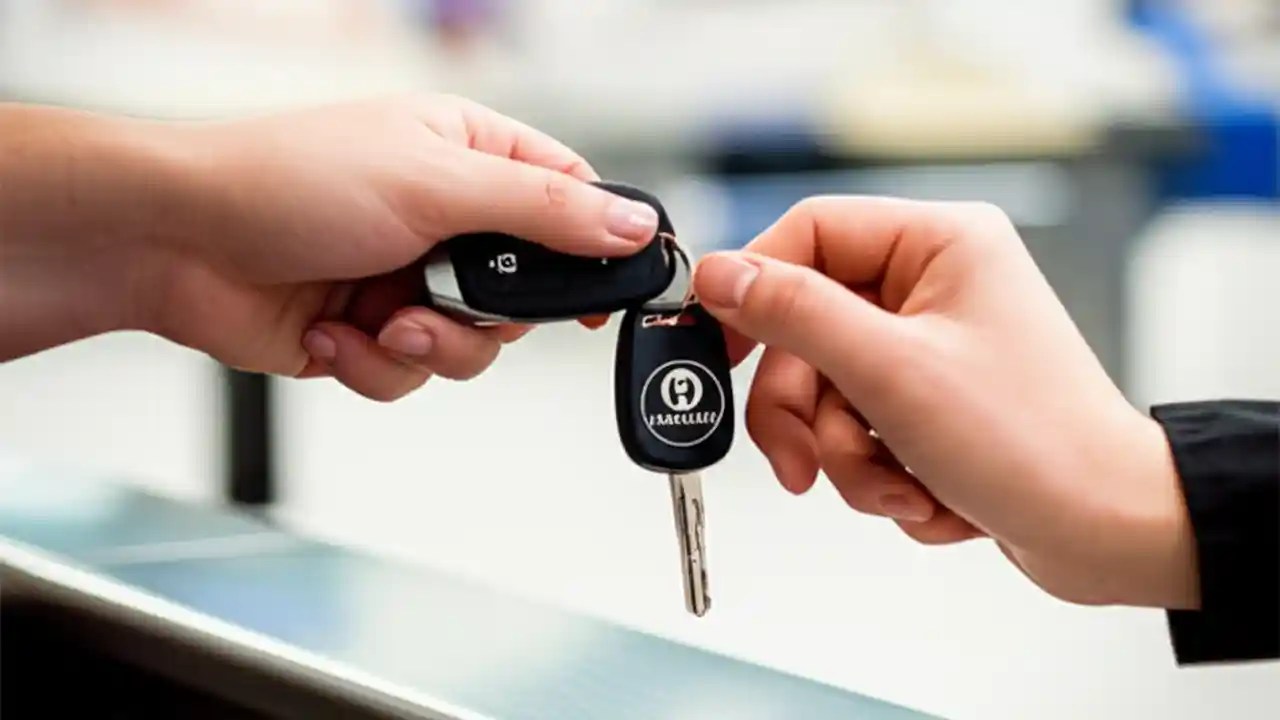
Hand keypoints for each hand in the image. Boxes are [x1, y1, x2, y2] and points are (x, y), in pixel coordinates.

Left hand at [0, 98, 656, 398]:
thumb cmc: (283, 182)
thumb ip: (544, 210)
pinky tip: (333, 333)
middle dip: (487, 313)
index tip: (605, 292)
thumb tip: (631, 224)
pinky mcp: (370, 333)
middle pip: (527, 291)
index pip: (568, 197)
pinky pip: (412, 374)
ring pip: (473, 346)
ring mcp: (407, 278)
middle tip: (447, 297)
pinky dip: (374, 363)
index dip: (594, 247)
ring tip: (381, 320)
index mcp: (468, 156)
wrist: (172, 244)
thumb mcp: (435, 184)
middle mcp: (444, 219)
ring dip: (428, 344)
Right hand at [692, 197, 1198, 609]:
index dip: (755, 287)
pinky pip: (859, 431)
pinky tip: (930, 496)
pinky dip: (881, 474)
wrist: (1106, 535)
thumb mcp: (891, 372)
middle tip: (801, 465)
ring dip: (848, 457)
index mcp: (938, 243)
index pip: (809, 233)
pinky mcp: (929, 405)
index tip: (720, 343)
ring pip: (828, 392)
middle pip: (808, 328)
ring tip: (900, 491)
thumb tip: (720, 274)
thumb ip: (795, 314)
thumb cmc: (1034, 444)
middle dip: (806, 413)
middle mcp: (933, 286)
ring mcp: (930, 349)